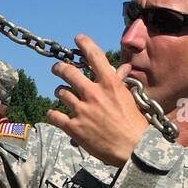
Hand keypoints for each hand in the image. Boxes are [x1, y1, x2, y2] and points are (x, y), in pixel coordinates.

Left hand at [46, 34, 149, 167]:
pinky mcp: (73, 127)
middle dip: (60, 67)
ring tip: (62, 94)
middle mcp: (93, 93)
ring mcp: (81, 110)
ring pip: (61, 92)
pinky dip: (52, 113)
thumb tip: (122, 68)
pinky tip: (53, 114)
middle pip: (68, 72)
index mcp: (109, 83)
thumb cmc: (134, 123)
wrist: (132, 148)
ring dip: (60, 92)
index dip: (84, 44)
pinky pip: (54, 115)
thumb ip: (119, 82)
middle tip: (57, 68)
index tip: (77, 39)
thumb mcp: (129, 98)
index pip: (94, 56)